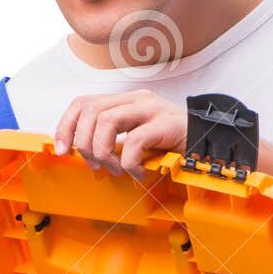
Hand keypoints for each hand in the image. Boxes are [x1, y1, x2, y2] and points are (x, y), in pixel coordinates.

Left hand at [53, 90, 185, 179]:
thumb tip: (81, 153)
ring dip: (104, 152)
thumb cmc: (172, 145)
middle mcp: (136, 100)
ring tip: (116, 169)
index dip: (66, 126)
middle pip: (91, 110)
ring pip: (108, 121)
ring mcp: (152, 109)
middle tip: (94, 165)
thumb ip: (113, 138)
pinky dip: (130, 163)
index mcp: (126, 101)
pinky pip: (135, 141)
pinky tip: (138, 173)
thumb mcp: (136, 138)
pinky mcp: (166, 124)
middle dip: (83, 142)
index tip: (61, 150)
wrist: (211, 143)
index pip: (84, 103)